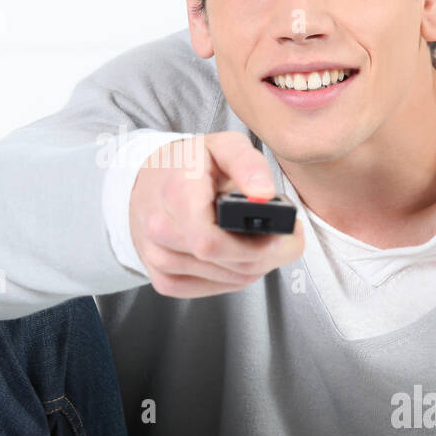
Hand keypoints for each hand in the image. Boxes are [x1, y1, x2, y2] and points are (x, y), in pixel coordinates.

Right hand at [129, 131, 304, 298]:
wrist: (150, 183)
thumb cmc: (187, 164)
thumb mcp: (222, 146)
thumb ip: (248, 164)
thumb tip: (265, 194)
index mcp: (175, 194)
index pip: (211, 241)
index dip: (257, 244)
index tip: (285, 233)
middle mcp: (160, 230)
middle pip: (230, 263)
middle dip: (268, 253)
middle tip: (284, 235)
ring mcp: (159, 258)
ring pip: (229, 279)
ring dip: (256, 264)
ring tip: (260, 239)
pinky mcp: (164, 279)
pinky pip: (214, 290)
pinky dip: (235, 276)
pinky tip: (237, 254)